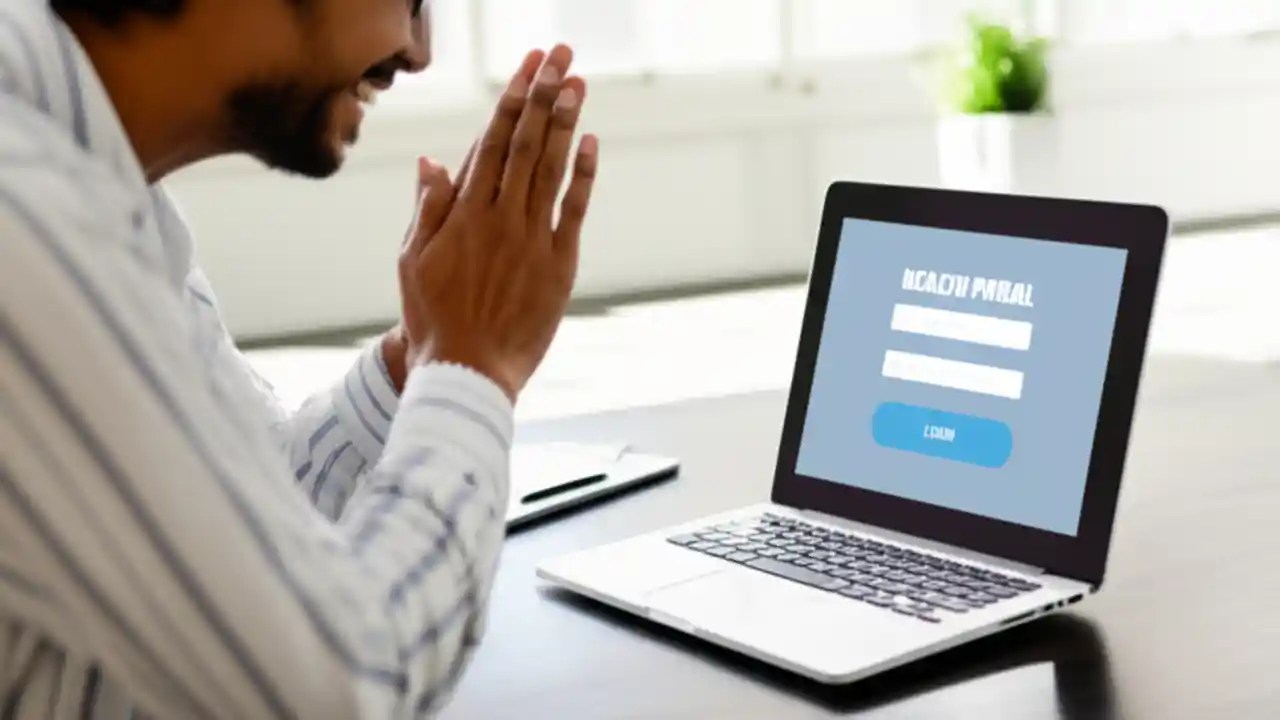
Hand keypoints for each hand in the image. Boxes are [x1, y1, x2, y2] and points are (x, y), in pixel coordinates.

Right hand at [398, 45, 597, 401]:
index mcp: (462, 214)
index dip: (511, 99)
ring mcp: (532, 240)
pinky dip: (582, 175)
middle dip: (543, 94)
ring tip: (577, 82)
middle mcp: (499, 219)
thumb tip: (432, 160)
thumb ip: (427, 208)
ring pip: (550, 169)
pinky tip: (589, 142)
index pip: (491, 142)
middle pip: (525, 144)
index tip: (527, 67)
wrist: (468, 373)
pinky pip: (573, 211)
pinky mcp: (558, 266)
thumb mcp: (412, 261)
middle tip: (559, 55)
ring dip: (564, 122)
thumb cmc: (433, 319)